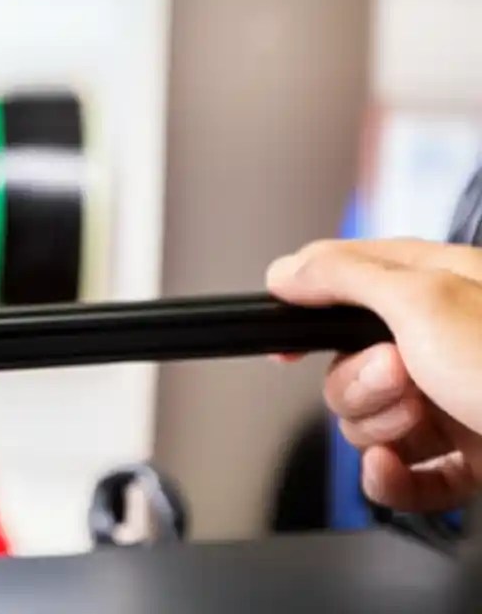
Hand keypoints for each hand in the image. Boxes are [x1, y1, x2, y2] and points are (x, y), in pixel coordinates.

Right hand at [267, 239, 481, 513]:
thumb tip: (287, 268)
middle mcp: (442, 339)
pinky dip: (391, 478)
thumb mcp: (426, 300)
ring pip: (371, 420)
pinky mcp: (471, 455)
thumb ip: (347, 277)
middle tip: (402, 378)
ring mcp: (456, 398)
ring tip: (423, 421)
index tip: (282, 338)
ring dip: (380, 429)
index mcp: (436, 285)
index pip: (346, 281)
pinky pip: (404, 472)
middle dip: (360, 383)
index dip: (307, 308)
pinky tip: (394, 471)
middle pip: (347, 363)